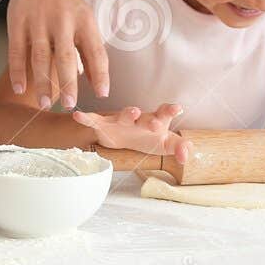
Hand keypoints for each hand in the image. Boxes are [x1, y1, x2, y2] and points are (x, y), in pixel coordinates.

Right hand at [6, 0, 109, 108]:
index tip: (103, 94)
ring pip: (40, 56)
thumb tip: (101, 88)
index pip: (96, 50)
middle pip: (66, 55)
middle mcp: (62, 21)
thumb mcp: (86, 23)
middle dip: (68, 82)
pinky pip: (17, 50)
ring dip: (43, 81)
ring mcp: (38, 21)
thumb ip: (91, 54)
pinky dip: (18, 71)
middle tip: (69, 105)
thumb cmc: (70, 6)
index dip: (100, 72)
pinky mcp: (18, 21)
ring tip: (44, 104)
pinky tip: (20, 89)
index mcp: (84, 21)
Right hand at [72, 104, 190, 160]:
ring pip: (124, 115)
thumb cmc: (149, 136)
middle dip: (150, 119)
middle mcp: (139, 118)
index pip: (165, 113)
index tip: (178, 108)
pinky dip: (86, 118)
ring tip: (133, 112)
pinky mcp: (105, 125)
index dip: (171, 110)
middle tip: (155, 124)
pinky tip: (78, 115)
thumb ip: (179, 148)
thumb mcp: (166, 144)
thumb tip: (186, 156)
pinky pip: (94, 121)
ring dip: (128, 113)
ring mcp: (121, 120)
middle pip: (146, 117)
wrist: (126, 136)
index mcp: (156, 120)